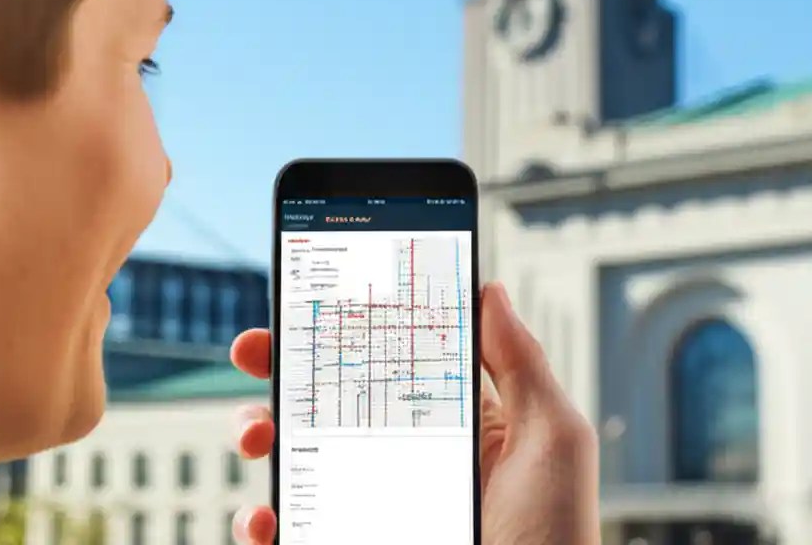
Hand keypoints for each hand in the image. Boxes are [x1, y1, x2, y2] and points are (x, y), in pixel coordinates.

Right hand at [227, 282, 600, 544]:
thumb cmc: (557, 535)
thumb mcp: (552, 439)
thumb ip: (522, 364)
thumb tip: (490, 291)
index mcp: (453, 425)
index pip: (390, 361)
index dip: (347, 328)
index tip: (309, 299)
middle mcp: (405, 459)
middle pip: (328, 400)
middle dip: (281, 368)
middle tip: (254, 349)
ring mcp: (372, 507)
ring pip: (296, 459)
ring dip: (261, 432)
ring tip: (255, 432)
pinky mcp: (347, 540)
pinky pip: (289, 529)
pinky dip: (259, 519)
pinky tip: (265, 515)